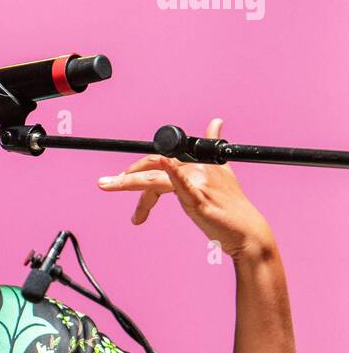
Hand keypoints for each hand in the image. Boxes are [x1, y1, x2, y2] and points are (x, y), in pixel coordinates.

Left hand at [97, 117, 274, 259]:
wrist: (248, 232)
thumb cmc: (232, 206)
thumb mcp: (222, 172)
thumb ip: (212, 147)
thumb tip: (216, 120)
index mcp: (196, 164)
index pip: (160, 161)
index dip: (139, 168)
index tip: (121, 179)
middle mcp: (195, 170)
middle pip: (154, 167)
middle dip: (125, 176)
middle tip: (105, 183)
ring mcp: (197, 184)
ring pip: (156, 179)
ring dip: (128, 182)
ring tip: (107, 185)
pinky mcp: (200, 201)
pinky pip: (181, 184)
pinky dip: (171, 171)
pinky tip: (162, 163)